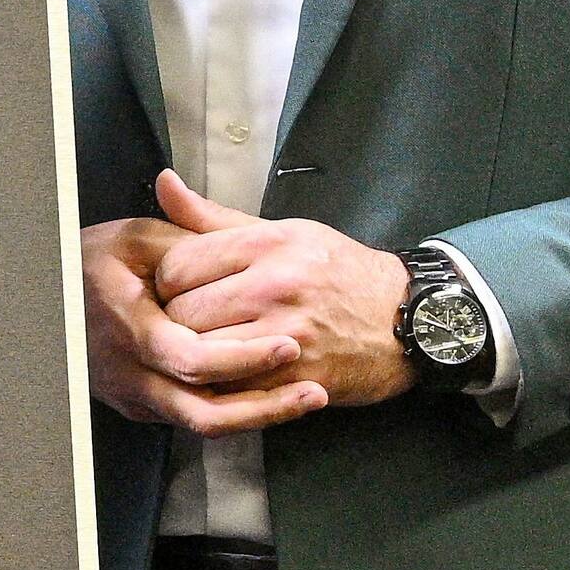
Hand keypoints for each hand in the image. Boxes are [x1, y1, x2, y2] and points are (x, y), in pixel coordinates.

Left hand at [105, 169, 410, 421]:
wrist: (406, 319)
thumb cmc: (338, 272)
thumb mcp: (284, 232)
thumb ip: (214, 217)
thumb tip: (163, 183)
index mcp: (268, 244)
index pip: (178, 263)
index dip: (166, 280)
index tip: (178, 288)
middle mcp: (275, 286)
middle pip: (181, 311)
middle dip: (173, 321)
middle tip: (186, 323)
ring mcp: (285, 334)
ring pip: (198, 351)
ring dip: (192, 355)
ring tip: (202, 347)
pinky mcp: (292, 378)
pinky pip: (228, 386)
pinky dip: (217, 382)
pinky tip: (225, 371)